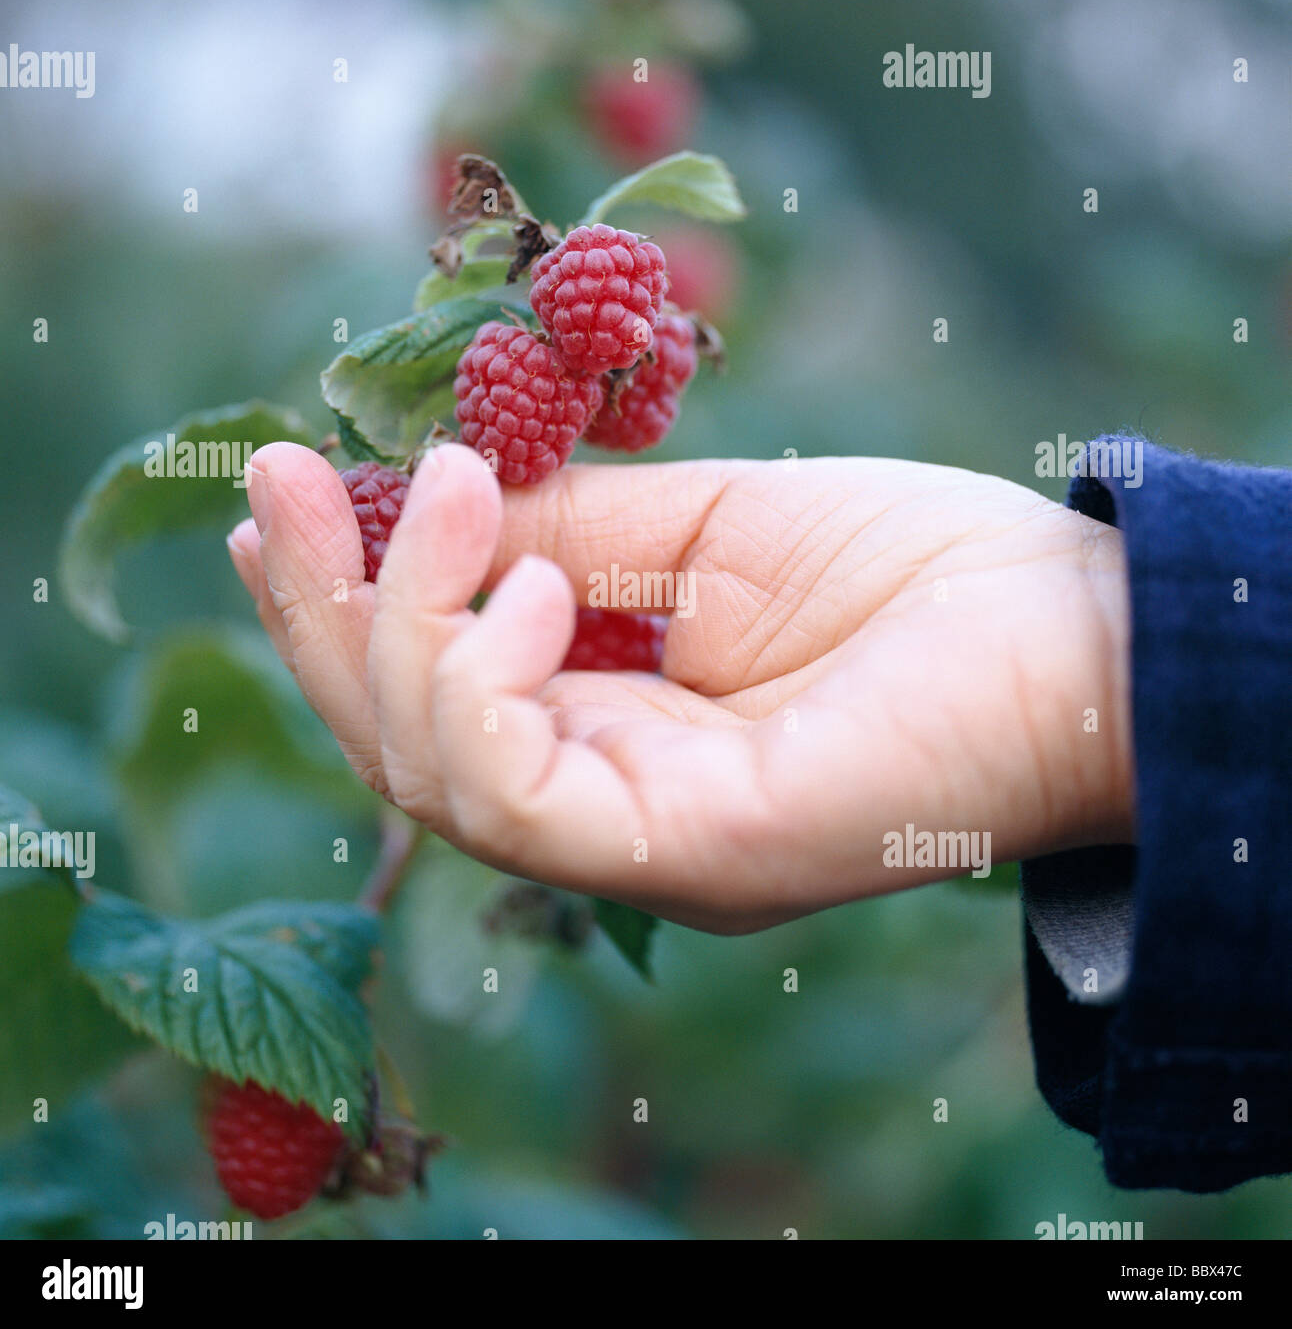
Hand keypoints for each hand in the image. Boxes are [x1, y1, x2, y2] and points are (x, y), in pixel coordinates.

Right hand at [228, 443, 1132, 932]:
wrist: (1070, 629)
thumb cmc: (909, 572)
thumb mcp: (704, 527)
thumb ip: (570, 532)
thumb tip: (432, 495)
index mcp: (612, 728)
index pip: (432, 692)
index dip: (341, 605)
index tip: (278, 493)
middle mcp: (609, 801)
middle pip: (402, 747)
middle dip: (328, 619)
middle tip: (281, 491)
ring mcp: (642, 843)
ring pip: (433, 780)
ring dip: (401, 635)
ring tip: (453, 503)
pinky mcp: (686, 857)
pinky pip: (518, 803)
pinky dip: (483, 687)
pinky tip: (532, 592)